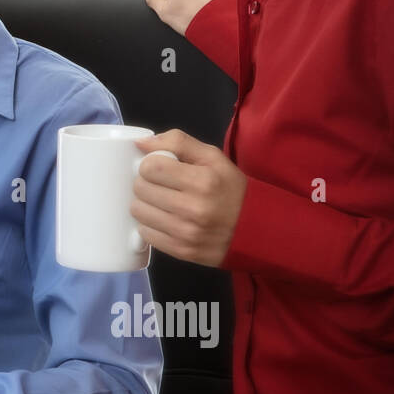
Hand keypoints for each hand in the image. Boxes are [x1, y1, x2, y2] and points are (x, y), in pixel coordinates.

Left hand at [131, 129, 246, 266]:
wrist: (255, 230)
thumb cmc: (231, 189)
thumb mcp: (212, 157)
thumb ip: (177, 142)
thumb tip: (140, 143)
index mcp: (203, 181)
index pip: (150, 167)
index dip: (149, 164)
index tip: (158, 167)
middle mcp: (193, 208)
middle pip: (141, 188)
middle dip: (146, 182)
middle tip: (159, 184)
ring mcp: (186, 233)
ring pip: (138, 212)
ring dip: (144, 203)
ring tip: (160, 201)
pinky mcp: (181, 251)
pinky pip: (146, 233)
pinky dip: (149, 224)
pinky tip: (164, 218)